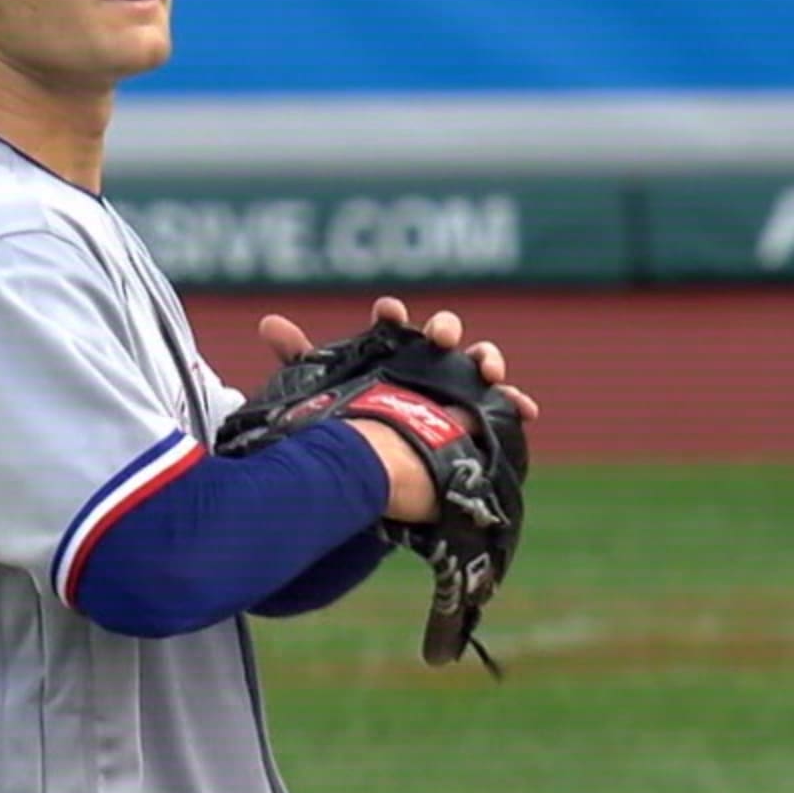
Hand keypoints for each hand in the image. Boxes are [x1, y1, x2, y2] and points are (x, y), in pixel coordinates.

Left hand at [257, 297, 539, 522]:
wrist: (374, 479)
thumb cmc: (352, 426)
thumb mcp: (321, 392)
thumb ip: (299, 358)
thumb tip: (268, 322)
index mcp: (392, 352)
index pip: (393, 325)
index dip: (392, 317)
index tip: (386, 313)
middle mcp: (428, 365)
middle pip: (443, 337)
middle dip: (445, 329)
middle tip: (439, 336)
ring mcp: (455, 391)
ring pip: (477, 364)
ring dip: (484, 357)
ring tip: (484, 366)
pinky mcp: (475, 420)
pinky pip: (503, 408)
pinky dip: (517, 402)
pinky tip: (525, 407)